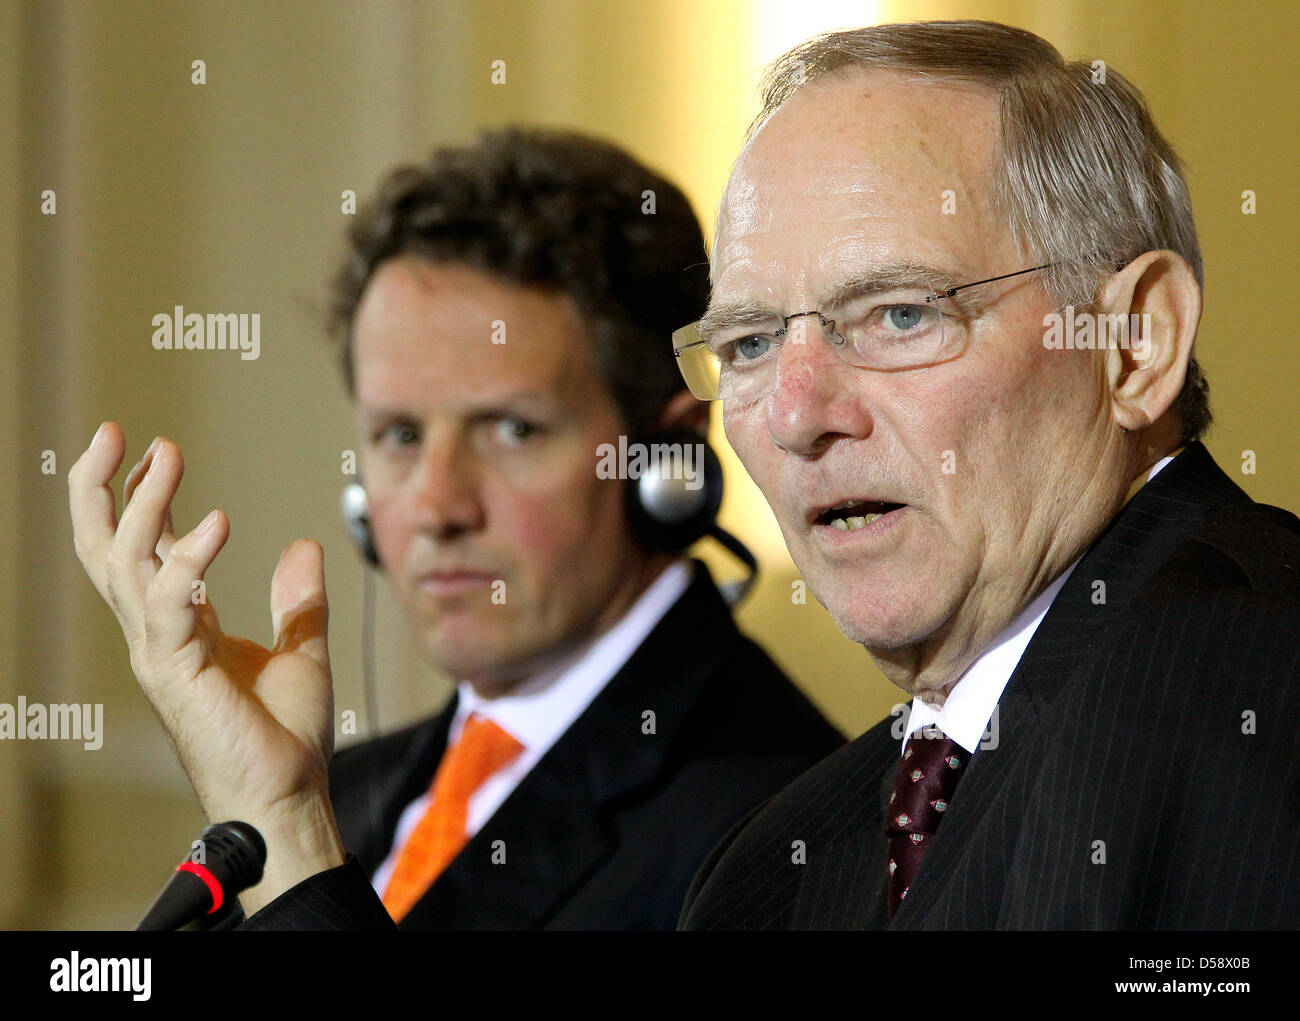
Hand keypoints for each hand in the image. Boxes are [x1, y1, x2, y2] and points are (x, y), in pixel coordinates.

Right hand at [68, 422, 344, 912]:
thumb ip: (296, 598)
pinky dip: (188, 559)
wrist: (288, 791)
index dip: (138, 497)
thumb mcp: (300, 647)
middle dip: (103, 487)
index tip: (150, 448)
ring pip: (127, 562)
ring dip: (143, 503)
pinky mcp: (176, 670)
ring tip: (166, 452)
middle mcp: (159, 632)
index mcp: (181, 625)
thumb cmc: (283, 734)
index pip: (142, 549)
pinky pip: (170, 602)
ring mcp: (160, 651)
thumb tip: (304, 545)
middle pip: (108, 547)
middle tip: (116, 430)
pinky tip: (217, 524)